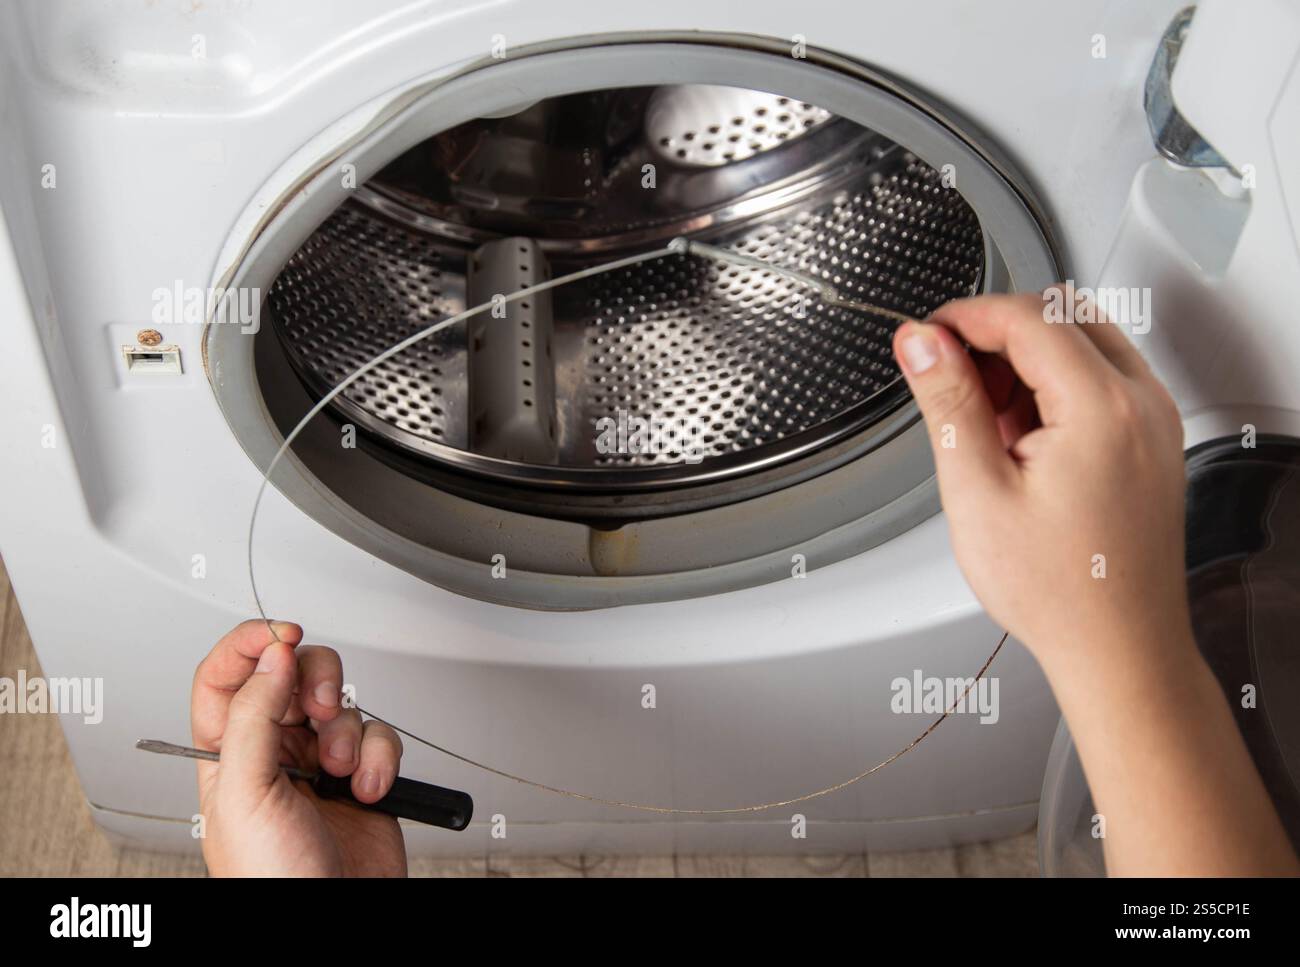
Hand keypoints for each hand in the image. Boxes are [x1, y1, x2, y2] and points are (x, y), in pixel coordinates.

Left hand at [191, 620, 407, 875]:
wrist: (334, 919)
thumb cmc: (271, 881)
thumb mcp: (245, 793)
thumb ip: (253, 716)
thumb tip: (269, 657)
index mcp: (226, 752)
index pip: (226, 675)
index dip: (252, 643)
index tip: (282, 634)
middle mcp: (273, 752)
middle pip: (293, 674)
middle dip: (316, 682)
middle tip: (319, 705)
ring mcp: (321, 764)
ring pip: (342, 703)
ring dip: (350, 733)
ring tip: (341, 770)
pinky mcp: (364, 777)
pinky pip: (380, 738)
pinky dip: (381, 759)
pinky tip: (368, 789)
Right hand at [891, 292, 1188, 674]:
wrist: (1117, 649)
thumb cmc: (1058, 591)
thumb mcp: (977, 491)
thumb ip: (948, 403)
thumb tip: (921, 343)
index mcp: (1102, 408)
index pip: (1028, 318)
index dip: (965, 317)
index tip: (924, 336)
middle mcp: (1142, 403)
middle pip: (1062, 315)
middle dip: (995, 332)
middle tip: (946, 374)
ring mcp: (1154, 420)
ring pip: (1084, 340)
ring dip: (1026, 356)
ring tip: (983, 418)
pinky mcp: (1152, 439)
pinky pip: (1102, 377)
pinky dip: (1054, 384)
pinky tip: (1019, 436)